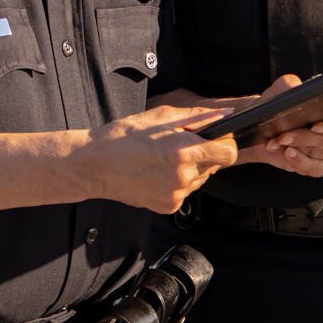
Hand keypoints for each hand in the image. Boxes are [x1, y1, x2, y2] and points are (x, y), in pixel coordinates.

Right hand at [72, 104, 239, 214]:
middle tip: (178, 145)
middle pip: (214, 166)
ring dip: (190, 169)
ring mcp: (175, 195)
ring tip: (163, 159)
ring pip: (199, 180)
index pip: (228, 154)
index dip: (224, 144)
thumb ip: (198, 117)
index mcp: (183, 151)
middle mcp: (182, 177)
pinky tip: (157, 173)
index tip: (215, 139)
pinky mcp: (167, 207)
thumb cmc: (124, 137)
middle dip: (203, 154)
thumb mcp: (161, 117)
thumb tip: (226, 116)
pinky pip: (184, 192)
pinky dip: (177, 183)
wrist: (94, 165)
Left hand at [234, 75, 322, 177]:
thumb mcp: (283, 91)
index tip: (316, 126)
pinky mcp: (322, 166)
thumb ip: (289, 84)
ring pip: (319, 153)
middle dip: (304, 137)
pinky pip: (315, 168)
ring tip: (277, 141)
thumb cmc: (280, 108)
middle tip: (284, 135)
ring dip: (295, 148)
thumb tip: (294, 87)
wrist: (266, 129)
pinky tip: (287, 154)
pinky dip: (299, 162)